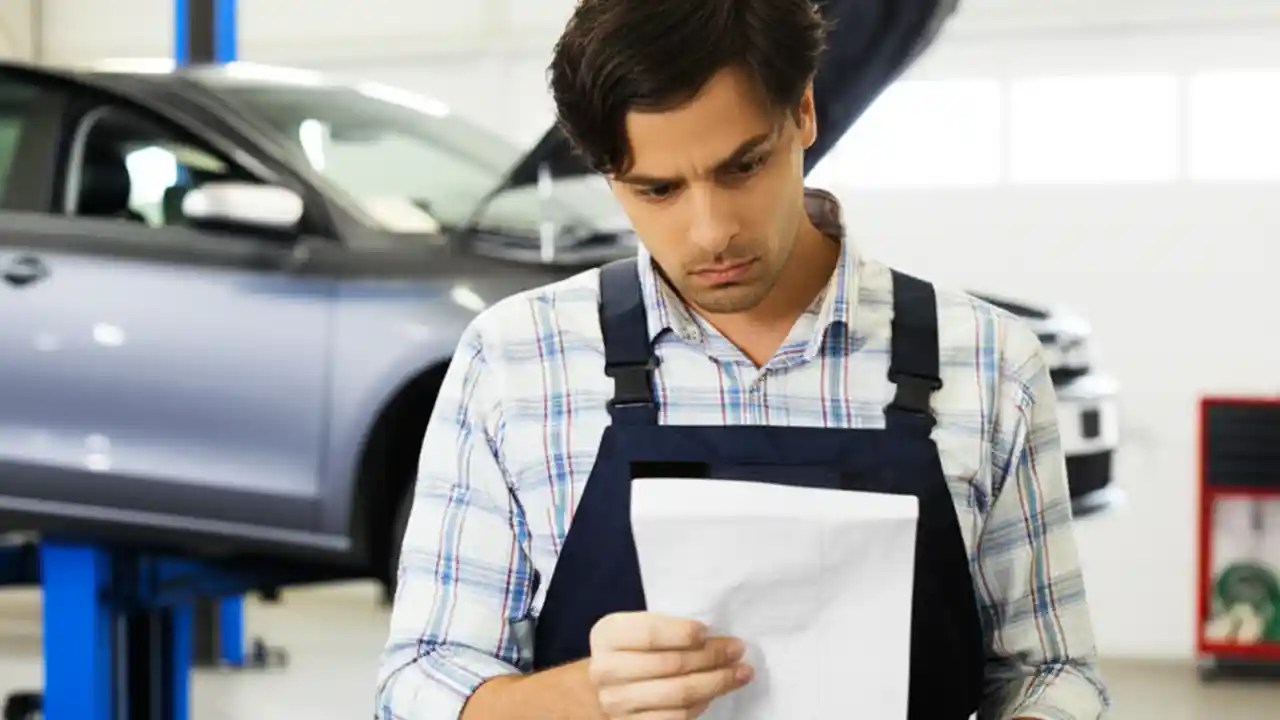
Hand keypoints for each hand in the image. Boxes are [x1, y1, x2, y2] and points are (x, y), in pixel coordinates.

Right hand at [587, 611, 752, 718]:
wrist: (607, 688)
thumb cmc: (633, 650)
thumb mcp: (638, 628)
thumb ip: (667, 626)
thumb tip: (714, 636)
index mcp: (608, 635)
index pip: (650, 633)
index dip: (683, 633)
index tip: (708, 630)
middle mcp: (607, 670)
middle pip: (671, 664)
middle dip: (711, 656)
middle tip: (737, 650)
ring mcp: (617, 703)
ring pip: (679, 694)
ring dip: (716, 683)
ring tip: (740, 673)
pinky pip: (677, 718)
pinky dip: (701, 705)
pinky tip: (715, 694)